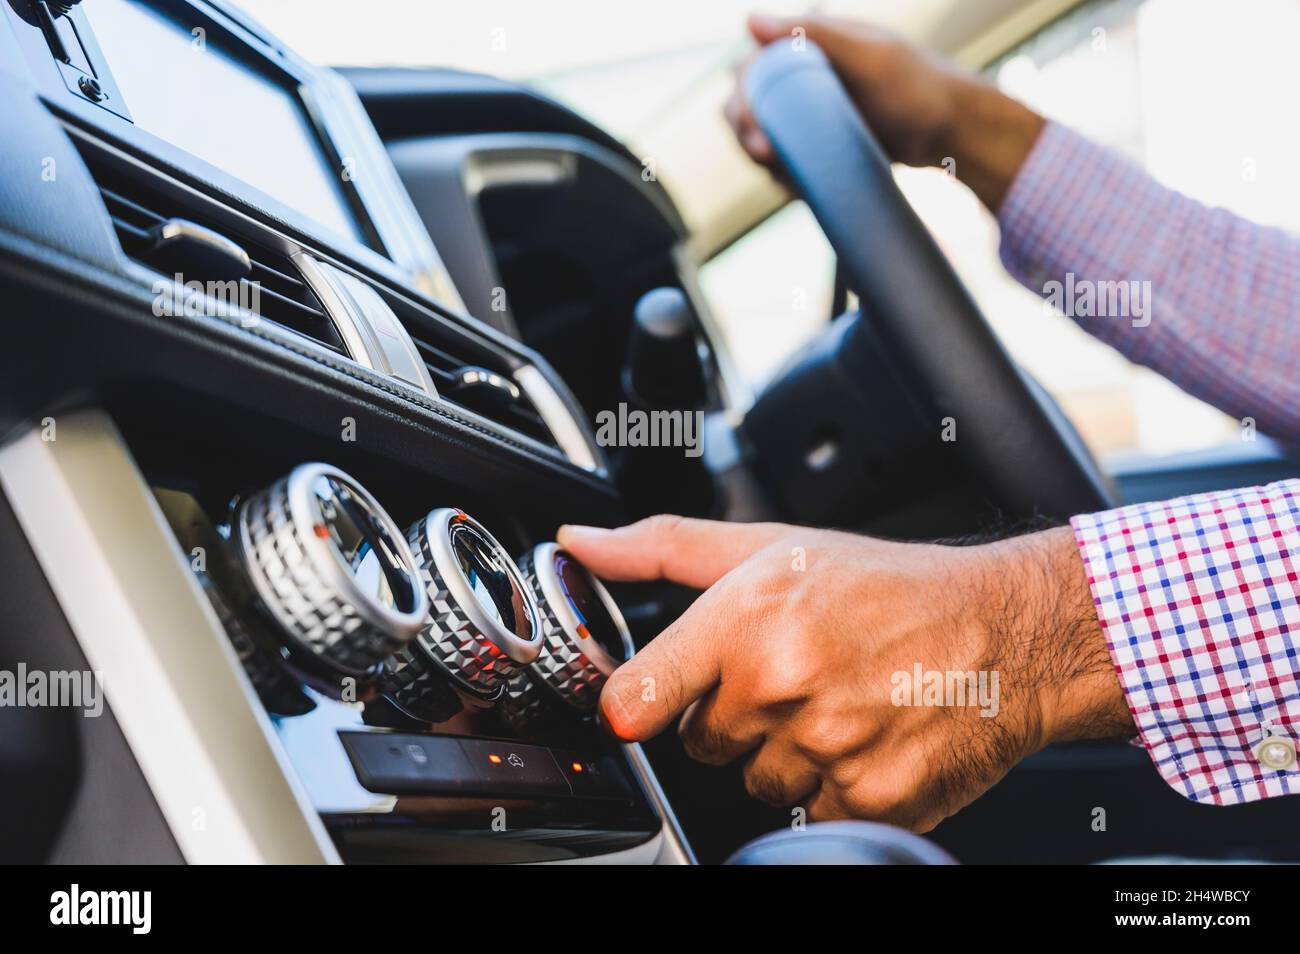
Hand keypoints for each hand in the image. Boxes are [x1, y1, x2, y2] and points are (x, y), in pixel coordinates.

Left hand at [558, 516, 1131, 830]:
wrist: (1005, 634)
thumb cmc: (886, 587)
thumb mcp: (771, 547)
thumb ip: (662, 548)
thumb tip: (580, 545)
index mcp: (746, 618)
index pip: (636, 698)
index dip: (635, 704)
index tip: (643, 705)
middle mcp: (780, 684)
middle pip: (701, 743)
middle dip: (736, 715)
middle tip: (793, 673)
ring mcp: (825, 748)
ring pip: (756, 783)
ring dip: (786, 754)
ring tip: (836, 701)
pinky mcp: (867, 800)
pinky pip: (810, 813)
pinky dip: (832, 788)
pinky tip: (864, 737)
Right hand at [725, 12, 1046, 210]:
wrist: (955, 133)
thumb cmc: (919, 88)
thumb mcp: (867, 57)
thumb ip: (813, 33)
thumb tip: (748, 21)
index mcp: (810, 47)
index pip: (751, 72)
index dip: (742, 105)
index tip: (758, 140)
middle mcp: (805, 77)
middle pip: (750, 108)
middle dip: (750, 139)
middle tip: (771, 165)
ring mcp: (814, 113)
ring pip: (765, 138)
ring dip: (766, 162)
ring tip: (791, 181)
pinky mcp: (824, 143)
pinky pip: (789, 160)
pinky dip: (785, 176)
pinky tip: (798, 188)